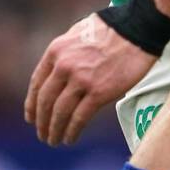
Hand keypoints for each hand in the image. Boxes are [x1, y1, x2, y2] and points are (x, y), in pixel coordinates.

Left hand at [25, 13, 156, 144]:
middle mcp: (64, 67)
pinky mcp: (99, 93)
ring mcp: (81, 80)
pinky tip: (70, 138)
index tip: (31, 117)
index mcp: (56, 51)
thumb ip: (66, 52)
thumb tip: (60, 69)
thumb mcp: (78, 33)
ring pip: (60, 113)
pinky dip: (72, 131)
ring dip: (54, 130)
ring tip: (54, 140)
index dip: (32, 104)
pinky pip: (79, 118)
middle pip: (45, 102)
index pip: (37, 84)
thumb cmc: (112, 29)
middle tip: (42, 134)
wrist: (138, 28)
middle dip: (41, 122)